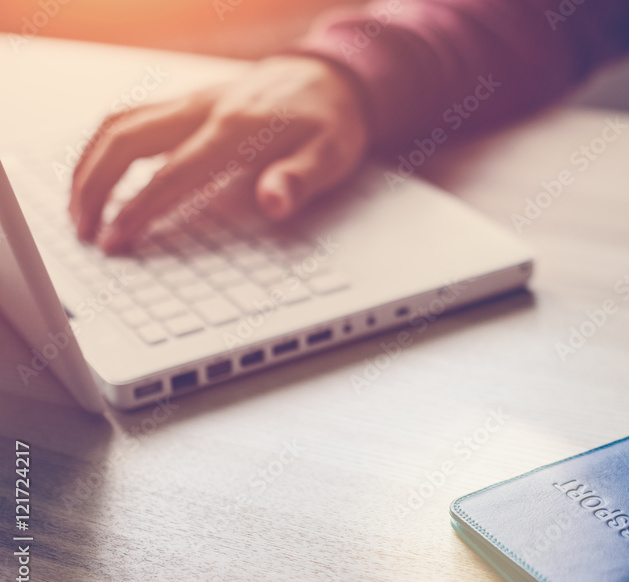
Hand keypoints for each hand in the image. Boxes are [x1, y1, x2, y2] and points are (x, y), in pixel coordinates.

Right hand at [70, 55, 370, 252]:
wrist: (329, 77)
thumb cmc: (330, 122)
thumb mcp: (333, 155)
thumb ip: (301, 180)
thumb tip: (274, 203)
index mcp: (236, 128)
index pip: (173, 173)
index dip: (138, 209)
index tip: (113, 241)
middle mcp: (203, 109)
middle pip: (126, 140)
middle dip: (94, 187)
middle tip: (83, 231)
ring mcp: (191, 101)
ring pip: (119, 125)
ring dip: (89, 166)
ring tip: (80, 210)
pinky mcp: (186, 102)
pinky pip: (130, 119)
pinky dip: (104, 148)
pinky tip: (99, 176)